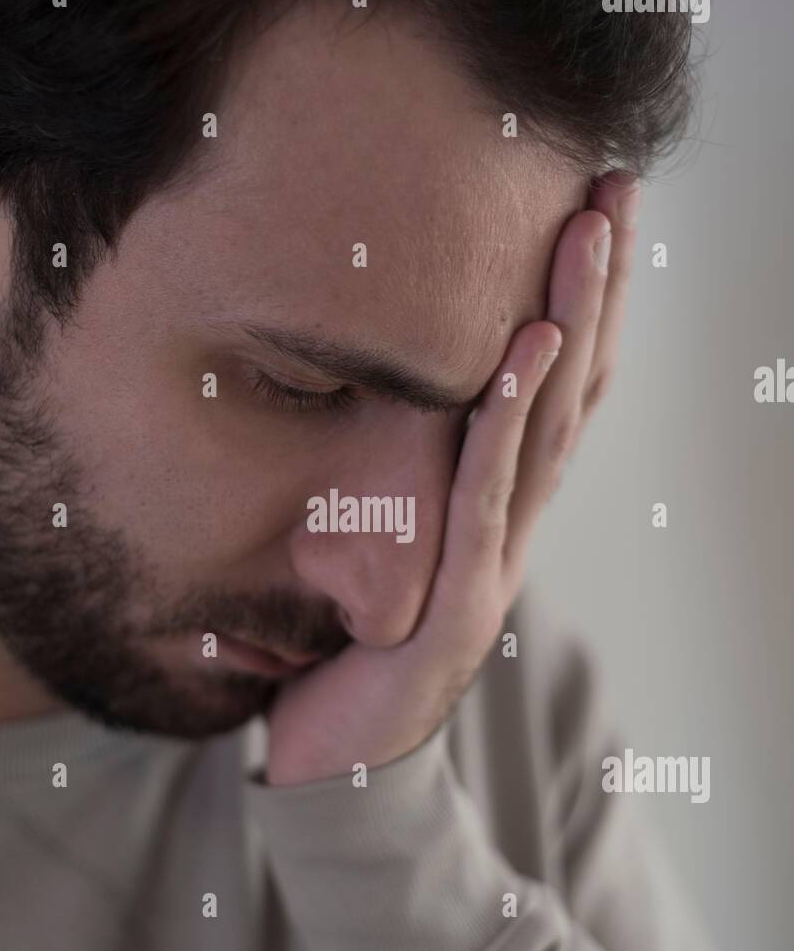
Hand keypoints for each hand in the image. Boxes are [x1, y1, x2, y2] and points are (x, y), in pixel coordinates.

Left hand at [264, 170, 641, 784]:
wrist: (335, 761)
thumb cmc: (353, 643)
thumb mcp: (380, 537)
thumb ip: (399, 473)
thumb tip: (366, 381)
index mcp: (496, 508)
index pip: (556, 393)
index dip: (585, 307)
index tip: (594, 213)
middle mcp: (511, 528)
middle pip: (571, 393)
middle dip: (598, 289)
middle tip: (615, 188)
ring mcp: (493, 567)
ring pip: (545, 432)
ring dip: (569, 327)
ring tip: (585, 235)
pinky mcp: (454, 608)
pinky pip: (483, 501)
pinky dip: (504, 423)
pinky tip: (523, 351)